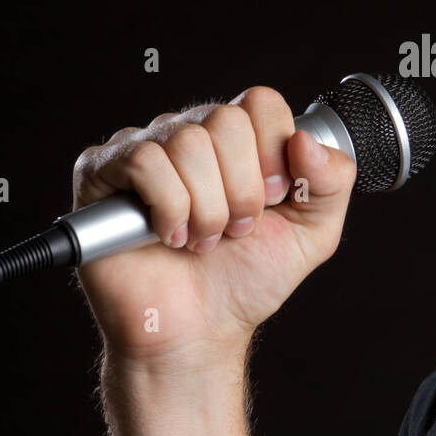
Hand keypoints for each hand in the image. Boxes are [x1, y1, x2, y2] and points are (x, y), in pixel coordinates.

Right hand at [72, 86, 355, 365]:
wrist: (199, 332)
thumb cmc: (246, 281)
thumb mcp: (313, 233)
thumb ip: (332, 180)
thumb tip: (307, 139)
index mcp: (239, 140)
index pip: (260, 103)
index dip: (273, 153)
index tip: (273, 200)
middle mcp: (191, 134)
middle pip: (225, 120)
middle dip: (241, 190)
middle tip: (235, 229)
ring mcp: (145, 149)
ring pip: (186, 142)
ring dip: (205, 207)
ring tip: (201, 240)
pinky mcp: (103, 173)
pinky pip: (143, 161)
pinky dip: (168, 208)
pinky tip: (167, 236)